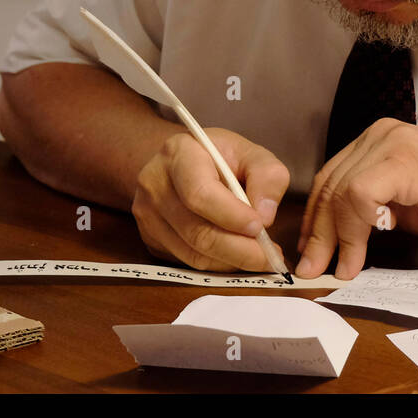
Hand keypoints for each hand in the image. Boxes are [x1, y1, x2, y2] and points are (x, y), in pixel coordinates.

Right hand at [132, 127, 289, 271]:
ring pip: (193, 253)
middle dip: (239, 250)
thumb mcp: (250, 153)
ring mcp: (147, 214)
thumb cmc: (220, 157)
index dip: (232, 215)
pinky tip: (237, 255)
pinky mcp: (150, 238)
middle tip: (269, 256)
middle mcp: (155, 184)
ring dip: (232, 261)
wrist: (181, 163)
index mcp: (179, 154)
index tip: (261, 227)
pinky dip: (218, 264)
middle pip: (196, 231)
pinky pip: (187, 262)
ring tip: (259, 256)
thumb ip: (267, 177)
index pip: (200, 192)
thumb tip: (265, 216)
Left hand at [296, 119, 417, 279]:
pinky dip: (353, 231)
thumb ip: (372, 206)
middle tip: (311, 268)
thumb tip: (336, 237)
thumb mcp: (405, 200)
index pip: (332, 176)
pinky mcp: (403, 162)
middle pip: (330, 184)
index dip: (317, 217)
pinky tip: (358, 257)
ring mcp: (391, 144)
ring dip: (334, 238)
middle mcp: (380, 134)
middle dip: (317, 232)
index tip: (312, 249)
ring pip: (339, 192)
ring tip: (337, 270)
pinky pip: (358, 196)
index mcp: (379, 138)